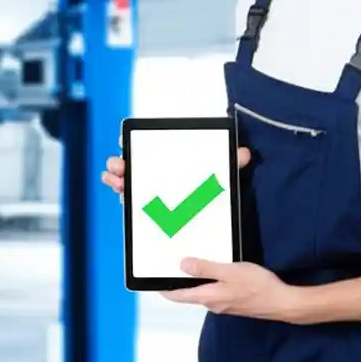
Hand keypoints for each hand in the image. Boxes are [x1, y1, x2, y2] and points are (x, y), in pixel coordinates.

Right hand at [102, 144, 251, 200]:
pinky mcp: (145, 210)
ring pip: (124, 181)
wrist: (210, 221)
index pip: (144, 145)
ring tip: (119, 184)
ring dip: (116, 180)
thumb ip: (231, 163)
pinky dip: (122, 198)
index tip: (124, 140)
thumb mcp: (220, 174)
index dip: (130, 141)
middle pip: (128, 163)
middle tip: (121, 168)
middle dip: (119, 163)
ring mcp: (147, 191)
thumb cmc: (211, 189)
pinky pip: (129, 202)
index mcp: (167, 159)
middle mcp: (152, 172)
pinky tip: (123, 198)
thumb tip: (245, 154)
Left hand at [160, 257, 304, 323]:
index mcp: (208, 297)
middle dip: (179, 283)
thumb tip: (182, 266)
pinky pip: (216, 292)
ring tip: (191, 266)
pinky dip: (210, 283)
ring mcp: (224, 305)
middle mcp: (213, 304)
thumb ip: (205, 268)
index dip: (164, 289)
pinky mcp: (235, 303)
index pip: (178, 296)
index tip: (154, 282)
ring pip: (203, 293)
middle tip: (171, 267)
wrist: (283, 303)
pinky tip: (216, 273)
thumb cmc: (258, 287)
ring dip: (196, 282)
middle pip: (189, 294)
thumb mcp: (229, 272)